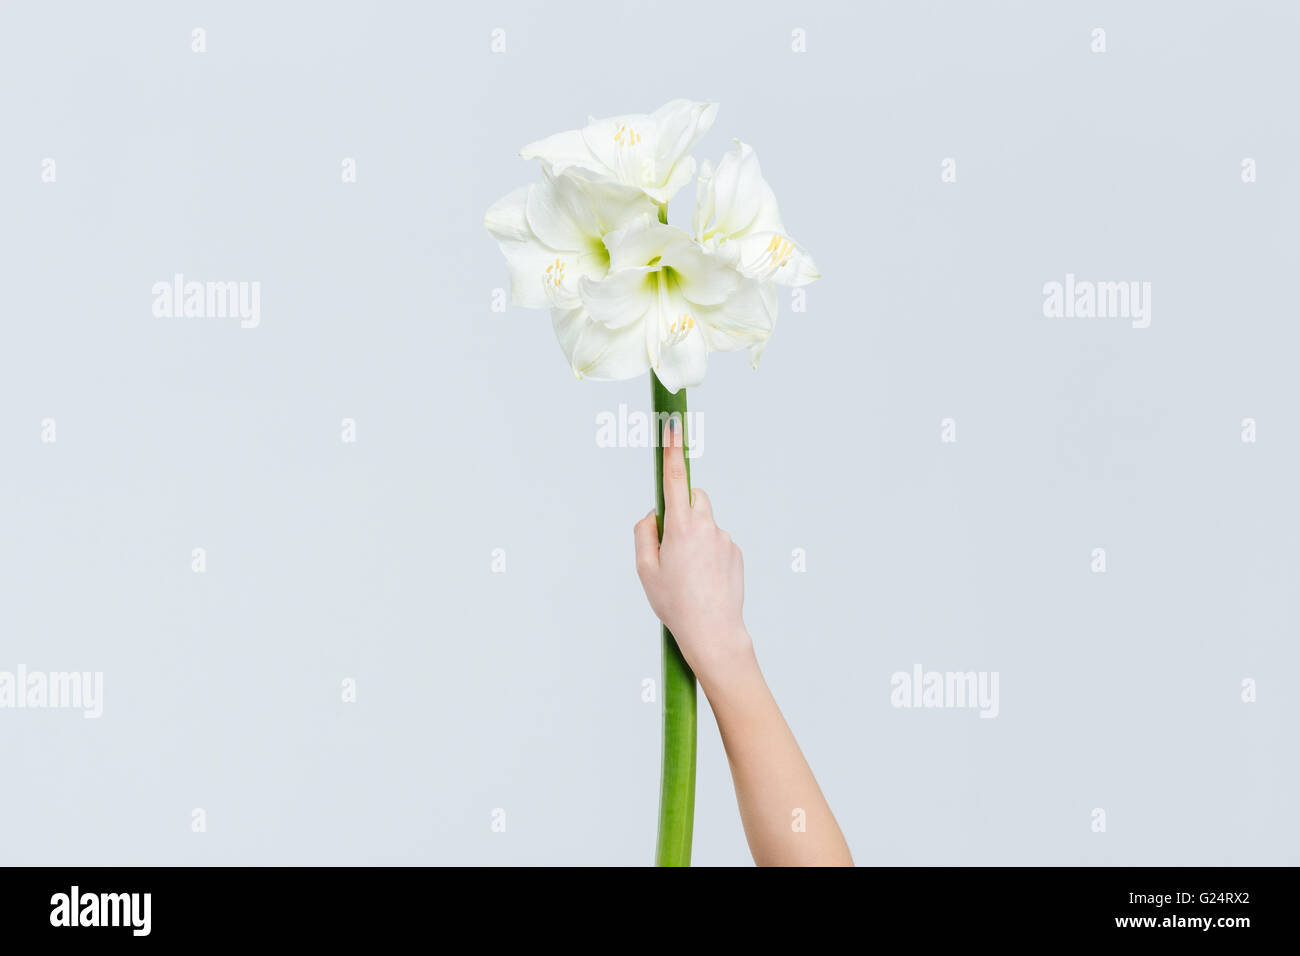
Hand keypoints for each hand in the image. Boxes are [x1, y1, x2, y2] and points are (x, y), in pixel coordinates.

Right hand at [633, 416, 752, 685]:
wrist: (713, 632)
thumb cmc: (675, 604)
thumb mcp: (645, 569)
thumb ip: (644, 533)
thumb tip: (654, 515)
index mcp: (681, 527)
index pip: (676, 479)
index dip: (673, 451)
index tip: (673, 427)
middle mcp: (707, 526)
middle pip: (693, 497)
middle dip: (682, 507)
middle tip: (669, 541)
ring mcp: (725, 539)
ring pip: (705, 521)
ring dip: (694, 533)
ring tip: (687, 571)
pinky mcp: (736, 552)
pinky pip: (717, 540)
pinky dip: (707, 551)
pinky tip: (702, 579)